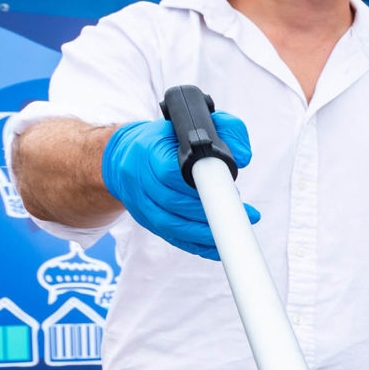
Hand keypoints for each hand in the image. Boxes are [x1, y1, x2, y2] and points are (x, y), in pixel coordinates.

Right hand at [100, 113, 256, 259]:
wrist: (124, 155)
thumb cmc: (166, 139)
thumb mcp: (194, 122)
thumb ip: (226, 129)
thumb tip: (243, 157)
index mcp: (149, 151)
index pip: (170, 171)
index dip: (199, 185)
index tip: (227, 189)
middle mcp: (139, 179)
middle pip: (174, 202)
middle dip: (209, 211)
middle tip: (240, 212)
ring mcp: (140, 203)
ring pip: (172, 224)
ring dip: (204, 232)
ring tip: (234, 230)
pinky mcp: (146, 220)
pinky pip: (171, 237)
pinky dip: (195, 245)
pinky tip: (217, 247)